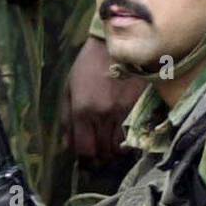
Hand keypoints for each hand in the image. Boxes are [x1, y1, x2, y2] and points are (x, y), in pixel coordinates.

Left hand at [62, 35, 142, 161]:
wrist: (115, 44)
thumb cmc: (88, 65)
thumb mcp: (69, 89)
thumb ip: (66, 119)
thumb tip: (68, 146)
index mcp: (82, 111)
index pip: (84, 150)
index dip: (85, 161)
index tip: (86, 162)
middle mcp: (102, 115)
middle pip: (102, 154)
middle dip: (99, 159)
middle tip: (99, 157)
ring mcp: (122, 113)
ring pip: (119, 149)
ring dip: (114, 154)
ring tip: (111, 149)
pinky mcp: (138, 108)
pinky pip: (133, 137)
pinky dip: (127, 143)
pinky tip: (123, 139)